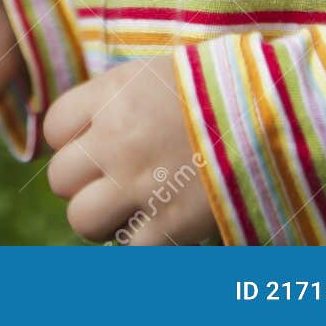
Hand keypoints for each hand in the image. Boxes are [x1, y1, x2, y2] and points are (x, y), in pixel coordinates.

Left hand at [44, 55, 219, 244]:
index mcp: (111, 96)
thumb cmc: (214, 87)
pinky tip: (157, 226)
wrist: (270, 112)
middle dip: (82, 183)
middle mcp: (115, 140)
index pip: (55, 127)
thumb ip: (115, 99)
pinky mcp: (168, 224)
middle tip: (110, 180)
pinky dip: (139, 244)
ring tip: (128, 208)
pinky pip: (127, 250)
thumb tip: (86, 126)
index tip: (93, 141)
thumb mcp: (154, 75)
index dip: (71, 139)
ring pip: (81, 220)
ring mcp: (139, 185)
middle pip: (61, 178)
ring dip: (101, 218)